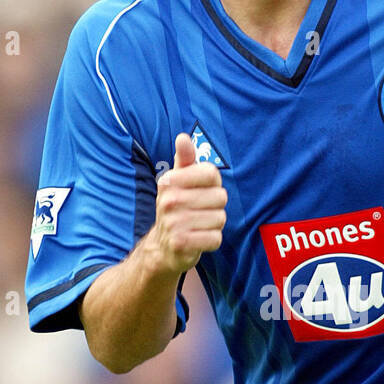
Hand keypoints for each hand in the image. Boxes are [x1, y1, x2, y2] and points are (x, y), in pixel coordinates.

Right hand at [150, 132, 226, 275]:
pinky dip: (212, 240)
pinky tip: (199, 238)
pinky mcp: (181, 244)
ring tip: (199, 225)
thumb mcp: (178, 181)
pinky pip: (216, 238)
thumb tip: (183, 137)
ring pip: (220, 218)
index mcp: (169, 181)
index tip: (203, 190)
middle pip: (220, 197)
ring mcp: (174, 223)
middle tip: (201, 211)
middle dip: (216, 206)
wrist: (163, 246)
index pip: (211, 173)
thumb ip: (184, 159)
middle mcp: (169, 201)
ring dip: (214, 224)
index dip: (214, 183)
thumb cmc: (176, 208)